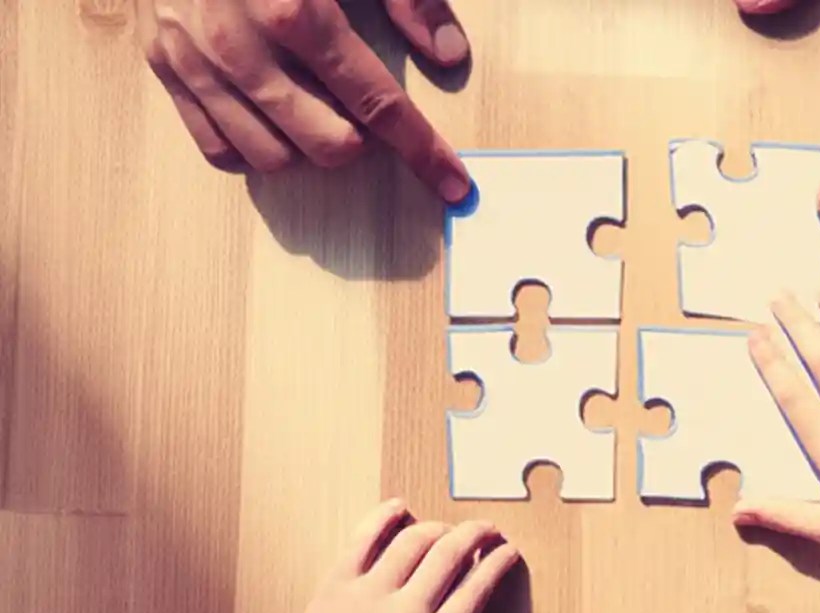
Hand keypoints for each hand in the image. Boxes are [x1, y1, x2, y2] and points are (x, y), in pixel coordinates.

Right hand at [138, 0, 472, 200]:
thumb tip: (449, 55)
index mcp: (296, 12)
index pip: (377, 105)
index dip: (422, 150)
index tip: (453, 184)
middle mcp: (242, 47)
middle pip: (328, 146)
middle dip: (359, 140)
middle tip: (359, 106)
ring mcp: (196, 59)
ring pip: (271, 157)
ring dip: (306, 146)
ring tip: (315, 108)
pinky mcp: (162, 63)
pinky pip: (216, 146)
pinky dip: (252, 145)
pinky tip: (272, 117)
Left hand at [228, 500, 520, 612]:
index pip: (477, 589)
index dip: (497, 564)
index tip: (507, 552)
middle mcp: (407, 612)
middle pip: (451, 554)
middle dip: (476, 534)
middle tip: (487, 529)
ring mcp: (371, 594)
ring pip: (414, 541)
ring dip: (438, 526)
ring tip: (449, 527)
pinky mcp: (338, 584)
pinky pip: (363, 539)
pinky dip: (383, 517)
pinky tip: (398, 508)